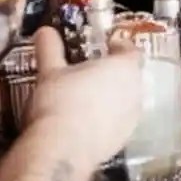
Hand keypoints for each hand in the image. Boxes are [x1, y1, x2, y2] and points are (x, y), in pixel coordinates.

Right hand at [25, 27, 142, 167]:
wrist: (63, 149)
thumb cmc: (60, 101)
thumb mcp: (50, 71)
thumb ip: (50, 48)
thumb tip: (44, 30)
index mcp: (124, 68)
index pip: (130, 50)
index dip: (118, 46)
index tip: (106, 46)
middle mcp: (136, 91)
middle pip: (130, 76)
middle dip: (114, 74)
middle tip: (91, 72)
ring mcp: (132, 118)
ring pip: (126, 101)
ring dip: (112, 98)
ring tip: (87, 98)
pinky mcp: (123, 141)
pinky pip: (118, 123)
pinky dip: (107, 120)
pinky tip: (86, 123)